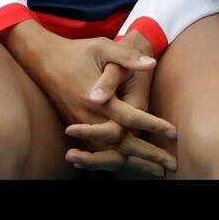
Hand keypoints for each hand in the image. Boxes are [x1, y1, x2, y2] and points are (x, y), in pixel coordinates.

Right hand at [65, 31, 176, 176]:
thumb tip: (151, 63)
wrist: (44, 59)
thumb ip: (127, 57)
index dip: (153, 125)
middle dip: (148, 155)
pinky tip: (131, 165)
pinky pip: (99, 150)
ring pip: (110, 152)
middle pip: (122, 144)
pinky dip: (116, 160)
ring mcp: (81, 125)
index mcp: (98, 98)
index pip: (131, 117)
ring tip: (157, 172)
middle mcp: (89, 117)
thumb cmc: (77, 51)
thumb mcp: (103, 47)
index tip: (173, 133)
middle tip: (172, 166)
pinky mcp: (78, 128)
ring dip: (134, 163)